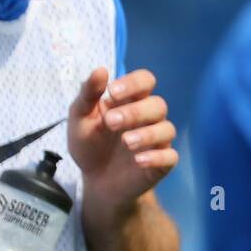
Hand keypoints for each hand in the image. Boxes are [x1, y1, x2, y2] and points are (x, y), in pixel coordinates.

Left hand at [67, 67, 177, 211]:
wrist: (94, 179)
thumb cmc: (89, 143)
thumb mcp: (79, 118)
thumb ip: (88, 95)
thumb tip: (101, 70)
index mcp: (128, 101)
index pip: (145, 81)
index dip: (134, 83)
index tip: (113, 92)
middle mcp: (147, 117)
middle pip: (158, 105)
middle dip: (135, 112)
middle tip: (110, 122)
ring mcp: (156, 140)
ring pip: (167, 129)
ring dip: (147, 134)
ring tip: (126, 142)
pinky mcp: (161, 163)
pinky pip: (170, 156)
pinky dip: (157, 157)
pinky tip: (138, 160)